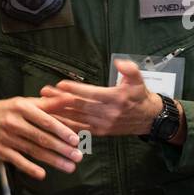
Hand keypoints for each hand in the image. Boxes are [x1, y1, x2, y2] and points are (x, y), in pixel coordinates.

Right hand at [0, 94, 82, 180]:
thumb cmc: (10, 110)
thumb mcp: (27, 102)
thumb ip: (50, 103)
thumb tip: (71, 98)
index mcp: (22, 107)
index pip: (45, 120)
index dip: (61, 130)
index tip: (76, 139)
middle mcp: (13, 122)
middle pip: (41, 138)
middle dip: (61, 148)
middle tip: (78, 156)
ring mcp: (6, 137)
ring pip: (33, 150)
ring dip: (53, 160)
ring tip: (70, 166)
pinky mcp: (1, 150)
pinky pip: (17, 161)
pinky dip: (29, 168)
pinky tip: (42, 174)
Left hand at [39, 59, 171, 138]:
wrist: (149, 119)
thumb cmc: (141, 97)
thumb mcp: (139, 79)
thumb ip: (130, 69)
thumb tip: (119, 62)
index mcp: (116, 99)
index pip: (91, 93)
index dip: (75, 89)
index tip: (60, 84)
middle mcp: (108, 113)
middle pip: (79, 106)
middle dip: (60, 100)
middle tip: (44, 93)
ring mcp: (103, 124)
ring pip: (77, 118)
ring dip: (59, 112)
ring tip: (44, 105)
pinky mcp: (100, 132)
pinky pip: (80, 129)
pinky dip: (66, 125)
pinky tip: (53, 121)